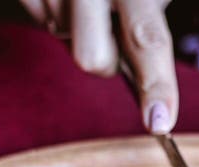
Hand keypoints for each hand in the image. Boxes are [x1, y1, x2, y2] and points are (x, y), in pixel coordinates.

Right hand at [21, 0, 177, 133]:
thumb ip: (146, 31)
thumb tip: (152, 95)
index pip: (148, 39)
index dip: (157, 84)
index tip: (160, 123)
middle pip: (92, 59)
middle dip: (104, 62)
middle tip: (112, 33)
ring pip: (60, 37)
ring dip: (76, 26)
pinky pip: (38, 14)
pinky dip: (53, 8)